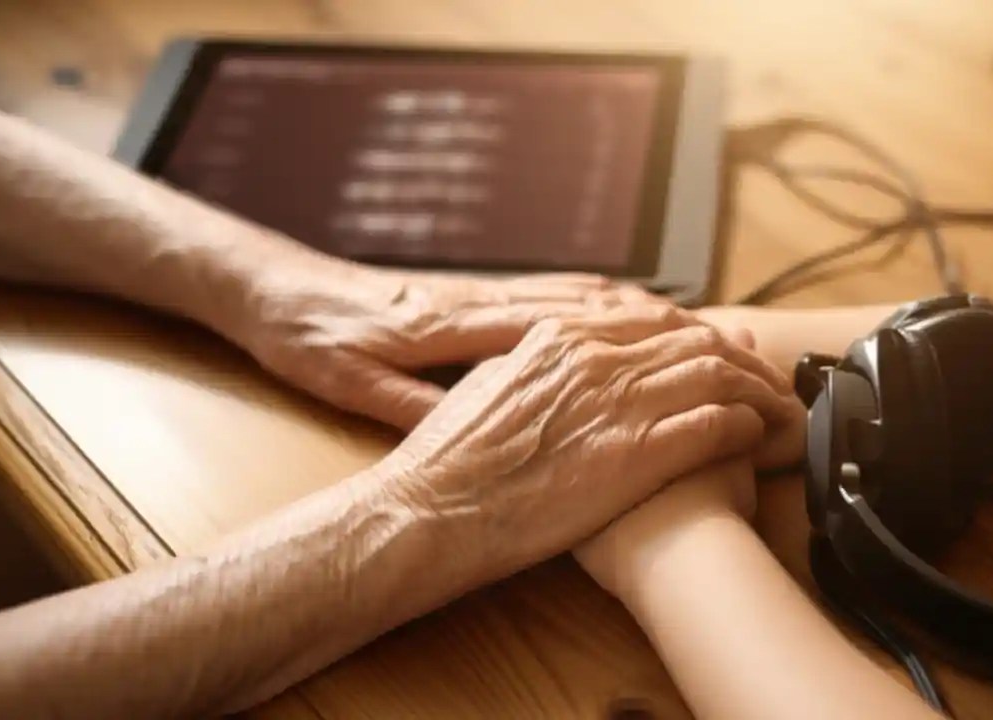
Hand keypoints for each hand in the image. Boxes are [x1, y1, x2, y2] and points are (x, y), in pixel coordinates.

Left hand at [232, 254, 656, 428]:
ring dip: (638, 309)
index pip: (556, 322)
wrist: (275, 293)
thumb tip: (460, 422)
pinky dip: (601, 301)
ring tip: (696, 329)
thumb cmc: (311, 340)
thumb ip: (410, 403)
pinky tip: (627, 314)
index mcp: (453, 323)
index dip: (623, 335)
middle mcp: (479, 298)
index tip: (681, 348)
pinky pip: (553, 292)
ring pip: (577, 293)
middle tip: (717, 340)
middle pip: (585, 301)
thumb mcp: (353, 383)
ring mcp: (480, 292)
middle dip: (655, 320)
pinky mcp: (474, 295)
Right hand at [369, 306, 803, 586]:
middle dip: (742, 359)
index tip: (723, 354)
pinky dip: (747, 425)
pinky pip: (715, 424)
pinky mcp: (637, 452)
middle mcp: (597, 358)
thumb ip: (534, 363)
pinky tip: (759, 436)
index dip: (701, 336)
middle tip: (768, 380)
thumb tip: (553, 356)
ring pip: (716, 374)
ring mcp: (619, 402)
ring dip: (757, 389)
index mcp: (562, 338)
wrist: (436, 510)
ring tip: (777, 407)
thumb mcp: (490, 387)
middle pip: (697, 340)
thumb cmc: (452, 463)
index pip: (657, 321)